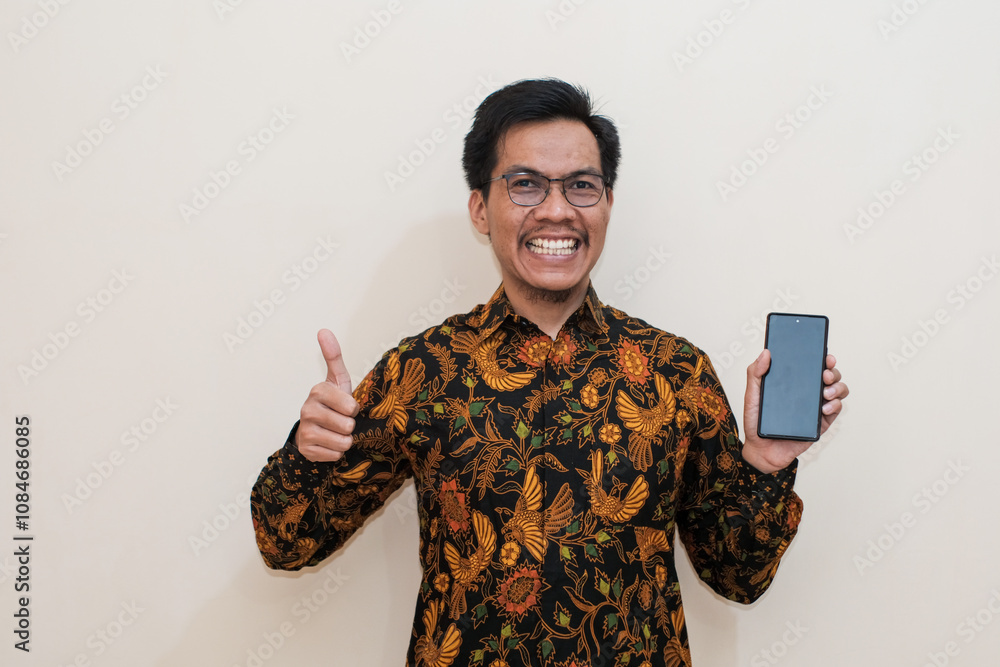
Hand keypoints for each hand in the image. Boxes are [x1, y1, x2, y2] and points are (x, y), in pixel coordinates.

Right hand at [295, 329, 359, 461]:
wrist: (315, 429)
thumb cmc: (333, 403)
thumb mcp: (337, 380)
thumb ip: (334, 356)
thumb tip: (323, 330)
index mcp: (318, 391)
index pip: (351, 406)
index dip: (354, 409)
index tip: (347, 406)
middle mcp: (307, 409)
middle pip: (347, 425)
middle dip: (350, 426)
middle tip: (342, 421)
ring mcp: (305, 430)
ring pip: (343, 442)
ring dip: (345, 440)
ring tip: (336, 432)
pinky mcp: (306, 449)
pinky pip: (335, 455)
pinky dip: (336, 452)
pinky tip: (329, 443)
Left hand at [741, 351, 848, 473]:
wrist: (761, 449)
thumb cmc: (756, 421)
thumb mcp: (752, 395)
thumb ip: (755, 373)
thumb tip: (766, 352)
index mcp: (794, 382)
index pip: (812, 364)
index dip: (822, 357)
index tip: (824, 355)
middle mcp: (808, 391)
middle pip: (830, 375)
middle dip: (832, 371)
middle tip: (825, 375)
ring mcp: (816, 406)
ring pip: (838, 390)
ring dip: (837, 387)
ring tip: (825, 392)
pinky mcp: (822, 422)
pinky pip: (836, 409)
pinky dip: (835, 405)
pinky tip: (824, 407)